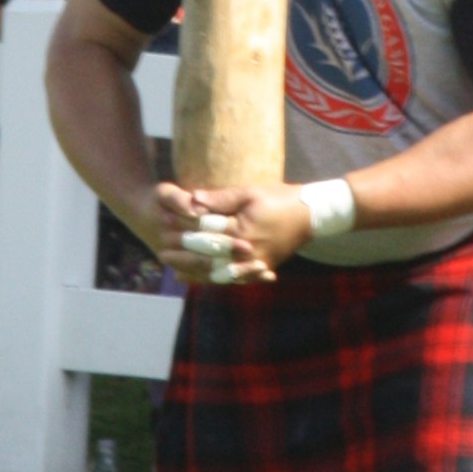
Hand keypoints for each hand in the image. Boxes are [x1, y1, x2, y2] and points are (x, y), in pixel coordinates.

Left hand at [154, 181, 305, 285]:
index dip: (183, 228)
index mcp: (242, 231)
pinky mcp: (260, 269)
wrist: (311, 215)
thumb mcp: (251, 193)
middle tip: (161, 252)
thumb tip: (192, 199)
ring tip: (173, 270)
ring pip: (217, 273)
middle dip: (183, 255)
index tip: (164, 223)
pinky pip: (232, 278)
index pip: (205, 232)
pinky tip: (199, 278)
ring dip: (194, 271)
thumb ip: (220, 198)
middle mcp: (246, 253)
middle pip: (207, 257)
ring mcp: (254, 264)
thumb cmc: (281, 199)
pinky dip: (214, 278)